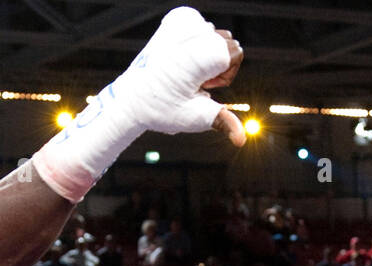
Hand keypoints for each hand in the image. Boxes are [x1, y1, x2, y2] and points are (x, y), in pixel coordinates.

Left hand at [112, 7, 245, 145]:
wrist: (129, 99)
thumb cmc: (162, 109)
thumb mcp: (195, 117)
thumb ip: (224, 122)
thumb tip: (241, 141)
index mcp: (203, 54)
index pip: (237, 52)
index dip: (225, 74)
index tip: (203, 86)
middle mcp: (194, 32)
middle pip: (228, 41)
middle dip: (217, 62)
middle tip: (193, 81)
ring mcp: (182, 23)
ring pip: (214, 33)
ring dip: (205, 52)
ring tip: (184, 72)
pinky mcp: (174, 20)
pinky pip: (199, 25)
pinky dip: (194, 41)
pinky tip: (179, 58)